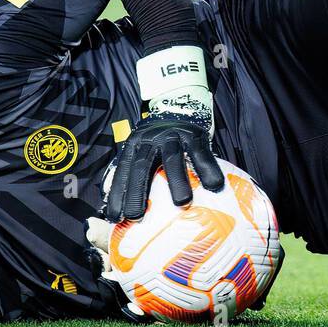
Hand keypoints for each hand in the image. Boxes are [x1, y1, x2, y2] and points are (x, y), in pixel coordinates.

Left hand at [103, 111, 223, 219]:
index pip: (122, 171)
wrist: (180, 108)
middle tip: (137, 216)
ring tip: (182, 203)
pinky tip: (213, 186)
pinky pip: (201, 155)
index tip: (114, 218)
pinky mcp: (195, 135)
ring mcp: (174, 137)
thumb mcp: (142, 149)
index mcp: (135, 145)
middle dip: (137, 191)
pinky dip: (208, 170)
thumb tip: (121, 207)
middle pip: (142, 166)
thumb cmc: (159, 142)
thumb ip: (133, 173)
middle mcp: (151, 140)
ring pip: (172, 159)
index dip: (117, 195)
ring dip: (176, 182)